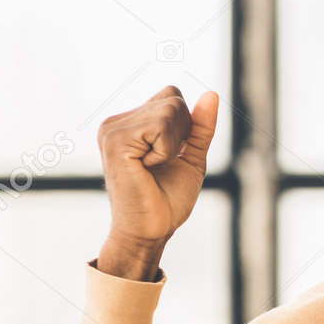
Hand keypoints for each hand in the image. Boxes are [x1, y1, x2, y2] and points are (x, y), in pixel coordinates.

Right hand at [95, 85, 218, 279]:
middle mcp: (116, 122)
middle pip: (173, 99)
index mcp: (130, 123)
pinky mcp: (115, 140)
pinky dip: (166, 150)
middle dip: (183, 133)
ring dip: (174, 144)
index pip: (172, 95)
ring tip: (153, 166)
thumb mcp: (192, 156)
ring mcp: (112, 129)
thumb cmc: (167, 199)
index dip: (186, 125)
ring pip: (170, 109)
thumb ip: (200, 126)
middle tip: (162, 164)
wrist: (151, 230)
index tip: (170, 155)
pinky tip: (146, 168)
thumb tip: (211, 93)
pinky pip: (161, 125)